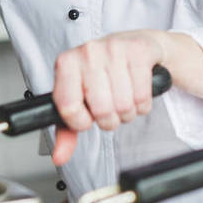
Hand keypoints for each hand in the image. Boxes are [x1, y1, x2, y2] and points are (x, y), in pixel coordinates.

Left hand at [51, 30, 167, 166]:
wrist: (134, 47)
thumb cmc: (103, 76)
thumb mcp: (80, 99)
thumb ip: (66, 130)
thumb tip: (59, 156)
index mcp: (66, 63)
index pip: (68, 107)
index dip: (81, 122)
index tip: (87, 117)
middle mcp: (88, 52)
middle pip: (100, 109)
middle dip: (110, 119)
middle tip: (110, 109)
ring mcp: (114, 49)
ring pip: (124, 105)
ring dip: (128, 112)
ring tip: (124, 99)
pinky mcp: (138, 51)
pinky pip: (142, 96)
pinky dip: (143, 104)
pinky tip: (137, 92)